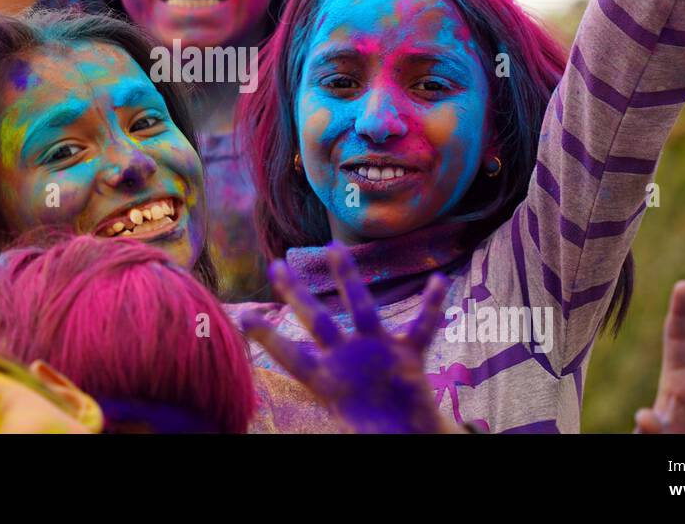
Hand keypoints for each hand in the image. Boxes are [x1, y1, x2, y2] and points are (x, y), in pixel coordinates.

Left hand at [241, 248, 452, 433]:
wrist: (407, 434)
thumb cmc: (376, 433)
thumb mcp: (353, 431)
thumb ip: (344, 426)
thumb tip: (314, 437)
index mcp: (328, 382)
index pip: (292, 357)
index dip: (269, 338)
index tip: (245, 316)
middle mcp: (348, 359)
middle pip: (317, 320)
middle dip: (297, 294)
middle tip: (276, 265)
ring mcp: (377, 351)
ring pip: (362, 308)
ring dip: (349, 278)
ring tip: (335, 247)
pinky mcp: (407, 355)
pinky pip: (422, 327)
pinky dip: (432, 306)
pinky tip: (439, 281)